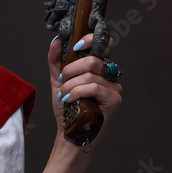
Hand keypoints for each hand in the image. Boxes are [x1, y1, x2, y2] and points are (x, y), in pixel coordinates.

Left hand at [48, 34, 121, 148]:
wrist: (69, 133)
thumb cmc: (67, 109)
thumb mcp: (58, 82)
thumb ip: (56, 61)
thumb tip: (56, 40)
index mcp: (99, 68)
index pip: (104, 43)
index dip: (91, 40)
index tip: (75, 47)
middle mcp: (110, 75)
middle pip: (93, 59)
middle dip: (71, 69)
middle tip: (62, 81)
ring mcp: (114, 87)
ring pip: (91, 75)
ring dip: (70, 85)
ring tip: (64, 95)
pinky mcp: (114, 99)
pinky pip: (94, 87)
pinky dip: (77, 92)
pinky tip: (70, 99)